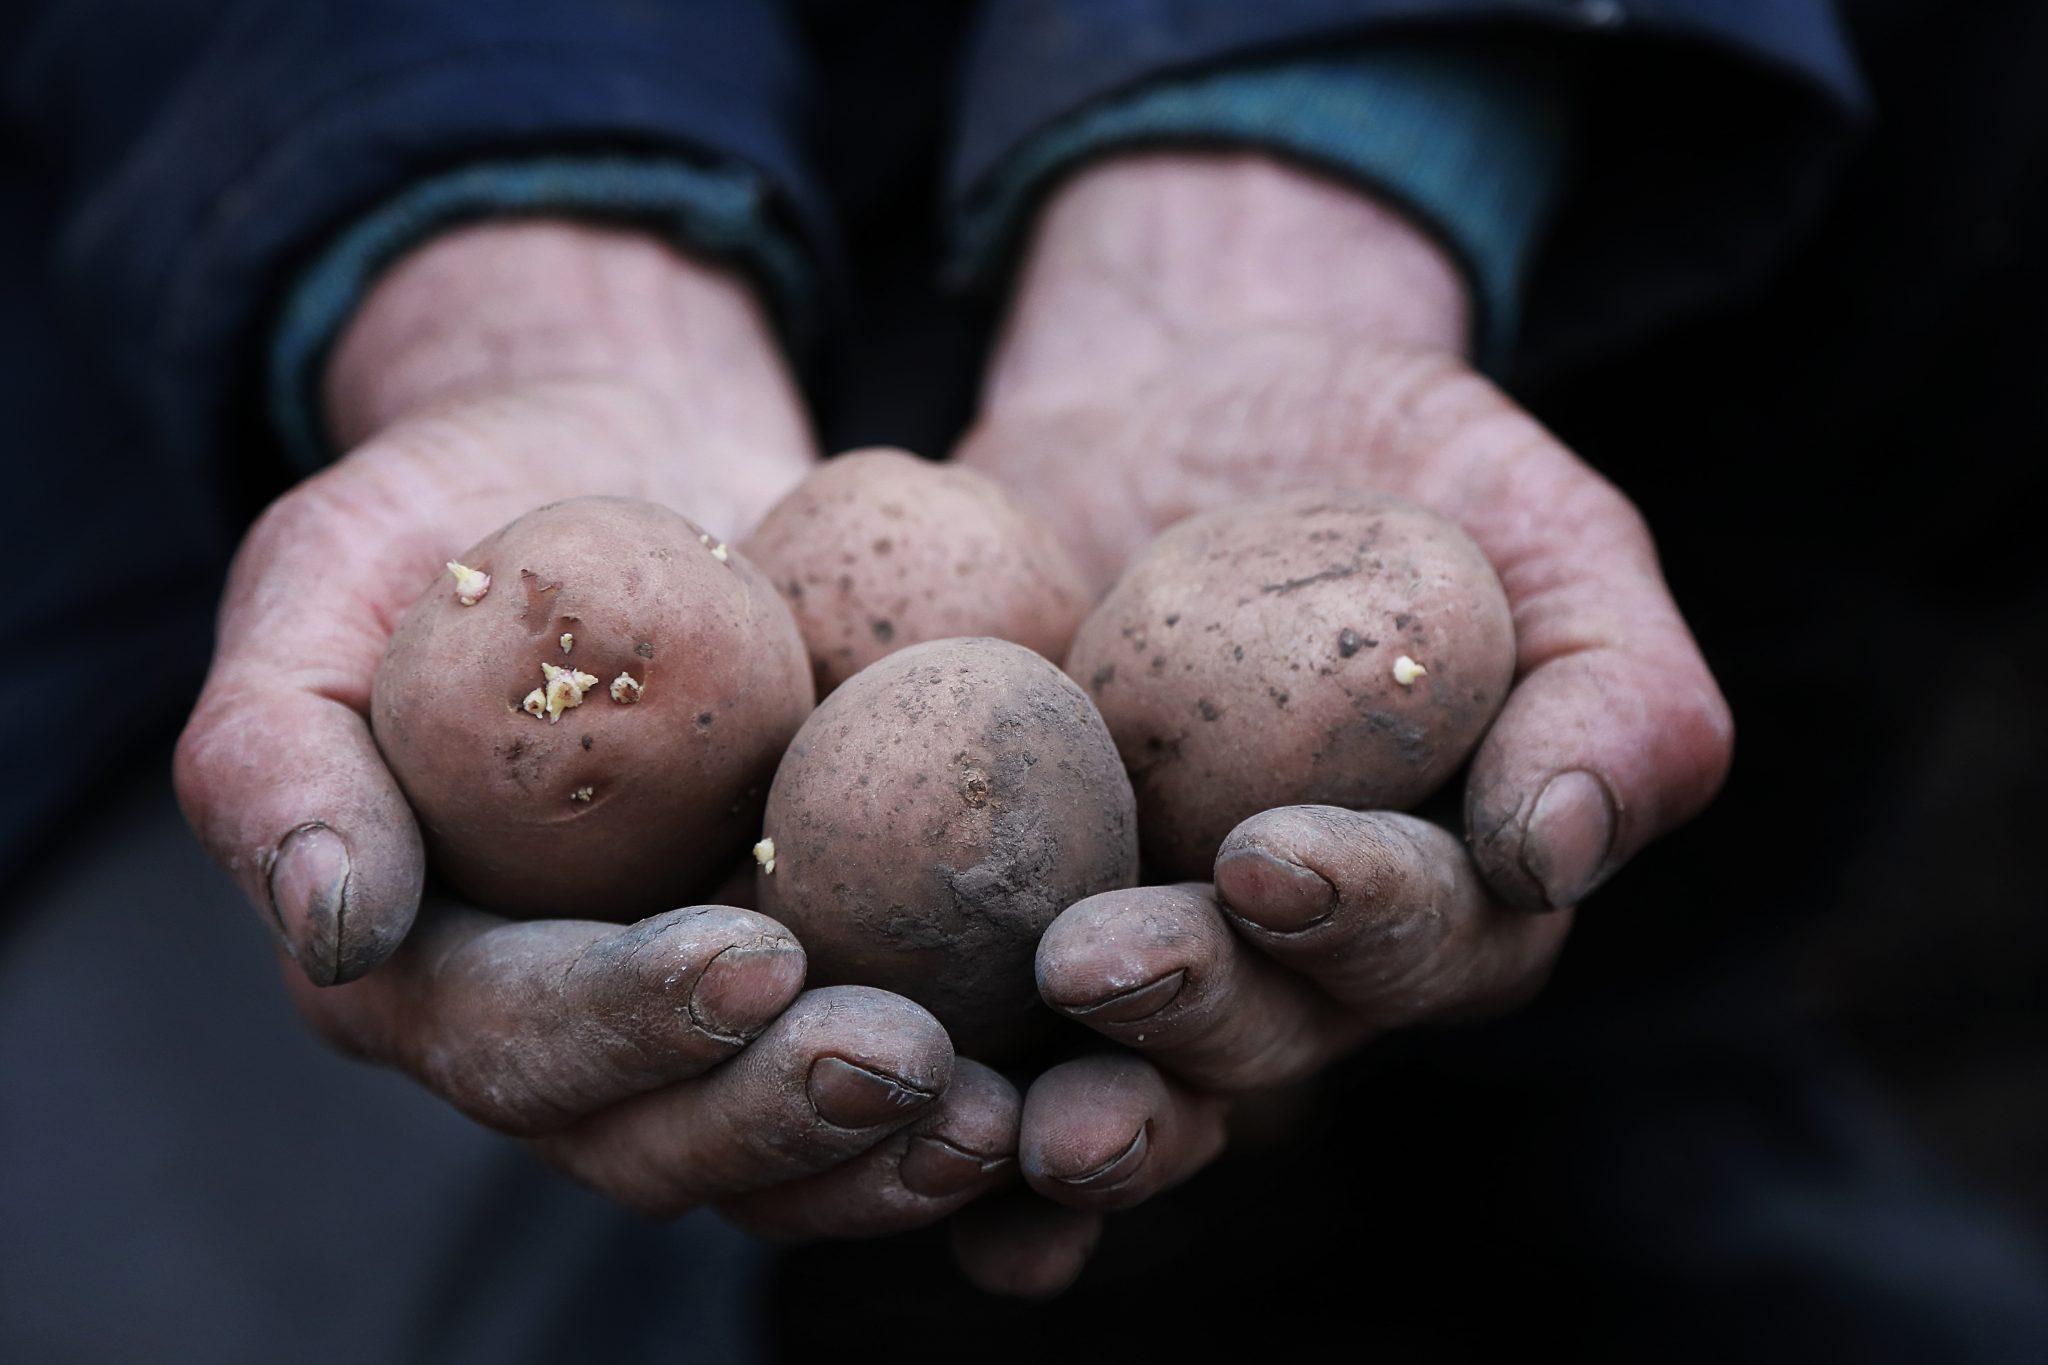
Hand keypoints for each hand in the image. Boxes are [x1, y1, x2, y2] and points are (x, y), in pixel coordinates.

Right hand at [175, 222, 1016, 1232]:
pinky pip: (901, 1078)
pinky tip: (1069, 1092)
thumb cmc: (459, 514)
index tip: (753, 958)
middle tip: (911, 1067)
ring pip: (793, 1148)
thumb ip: (281, 751)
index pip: (516, 1037)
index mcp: (433, 970)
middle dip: (786, 1121)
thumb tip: (334, 921)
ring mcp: (713, 1016)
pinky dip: (982, 1108)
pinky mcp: (835, 967)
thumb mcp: (326, 578)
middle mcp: (576, 1030)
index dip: (626, 1025)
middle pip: (667, 1135)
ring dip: (897, 1158)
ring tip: (1007, 1116)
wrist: (629, 466)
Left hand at [950, 152, 1732, 1288]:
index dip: (1357, 920)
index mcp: (1436, 895)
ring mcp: (1139, 947)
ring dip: (1062, 1113)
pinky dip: (932, 1118)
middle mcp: (1287, 964)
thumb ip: (1611, 681)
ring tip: (996, 1113)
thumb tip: (1554, 850)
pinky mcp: (999, 917)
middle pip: (1254, 1039)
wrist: (1185, 399)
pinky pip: (977, 1037)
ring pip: (1119, 1075)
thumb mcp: (1539, 523)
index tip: (1272, 859)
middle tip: (1092, 966)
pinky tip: (874, 1129)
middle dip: (1182, 1018)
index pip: (1420, 939)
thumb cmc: (1390, 460)